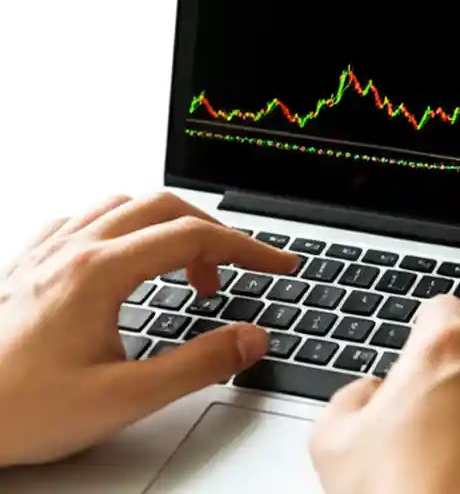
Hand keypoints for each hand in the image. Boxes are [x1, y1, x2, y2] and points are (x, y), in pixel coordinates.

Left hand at [0, 192, 297, 466]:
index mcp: (99, 273)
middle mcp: (71, 251)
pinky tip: (123, 258)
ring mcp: (44, 255)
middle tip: (241, 269)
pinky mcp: (25, 268)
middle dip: (213, 233)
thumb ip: (199, 365)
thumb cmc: (17, 409)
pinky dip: (121, 229)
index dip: (248, 249)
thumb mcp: (124, 398)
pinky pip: (81, 221)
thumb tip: (250, 340)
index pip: (194, 237)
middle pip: (162, 207)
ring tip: (188, 267)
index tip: (277, 267)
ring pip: (121, 207)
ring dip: (167, 226)